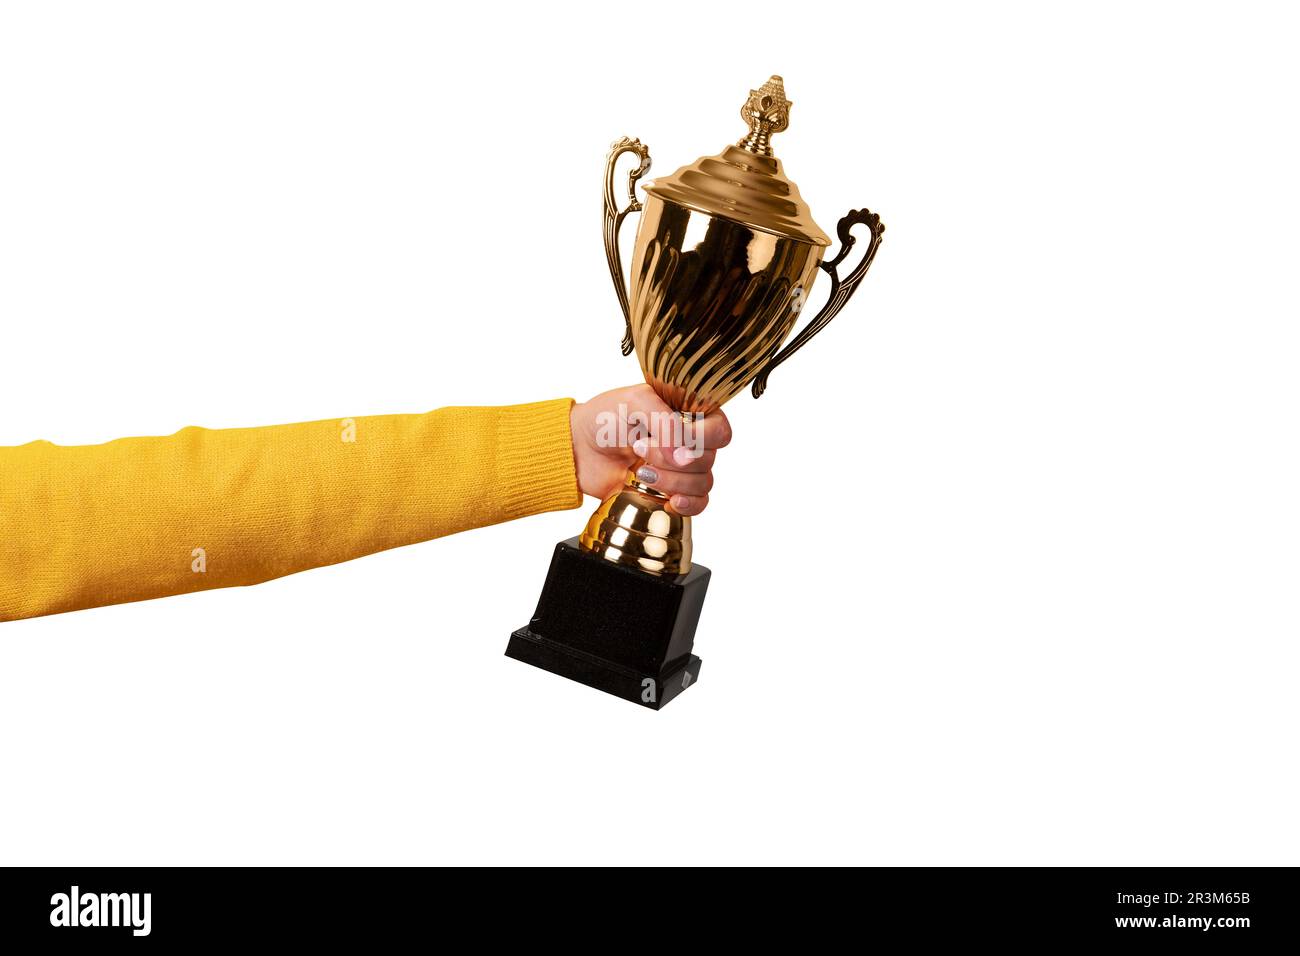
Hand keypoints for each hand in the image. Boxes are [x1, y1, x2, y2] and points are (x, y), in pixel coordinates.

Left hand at [570, 384, 731, 515]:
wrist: (579, 450)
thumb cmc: (604, 419)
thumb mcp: (634, 403)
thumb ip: (665, 421)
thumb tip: (683, 452)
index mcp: (688, 414)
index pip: (719, 430)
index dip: (700, 439)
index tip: (671, 441)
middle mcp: (690, 441)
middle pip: (709, 460)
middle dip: (672, 459)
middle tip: (640, 450)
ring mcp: (682, 469)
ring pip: (702, 483)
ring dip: (671, 481)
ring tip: (640, 471)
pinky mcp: (672, 493)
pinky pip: (698, 504)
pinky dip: (687, 504)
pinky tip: (670, 501)